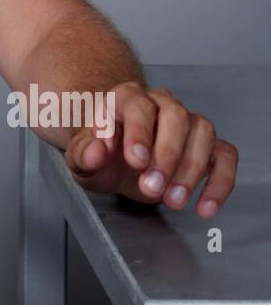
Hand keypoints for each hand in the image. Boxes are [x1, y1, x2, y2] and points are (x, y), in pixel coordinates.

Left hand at [65, 81, 237, 217]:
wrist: (114, 159)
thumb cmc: (100, 152)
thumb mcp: (79, 157)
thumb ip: (84, 154)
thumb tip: (96, 151)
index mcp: (125, 98)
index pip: (138, 106)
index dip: (139, 133)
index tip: (137, 161)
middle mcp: (160, 103)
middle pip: (176, 116)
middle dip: (167, 155)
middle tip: (152, 188)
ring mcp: (187, 122)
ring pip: (203, 132)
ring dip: (192, 170)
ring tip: (173, 200)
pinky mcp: (206, 145)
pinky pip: (224, 156)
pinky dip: (220, 182)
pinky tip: (204, 206)